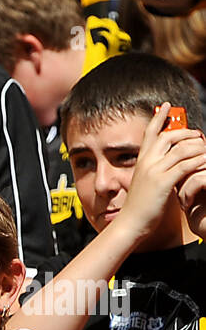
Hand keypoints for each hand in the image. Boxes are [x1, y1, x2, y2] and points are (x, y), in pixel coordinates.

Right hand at [117, 103, 205, 244]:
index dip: (158, 117)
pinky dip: (199, 161)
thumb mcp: (145, 184)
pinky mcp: (164, 182)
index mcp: (141, 161)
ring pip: (182, 148)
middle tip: (199, 135)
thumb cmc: (139, 207)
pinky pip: (186, 165)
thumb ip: (156, 171)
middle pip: (169, 136)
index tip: (167, 105)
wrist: (130, 224)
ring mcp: (154, 171)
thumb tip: (169, 165)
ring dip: (198, 146)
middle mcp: (147, 162)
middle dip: (187, 133)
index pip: (150, 133)